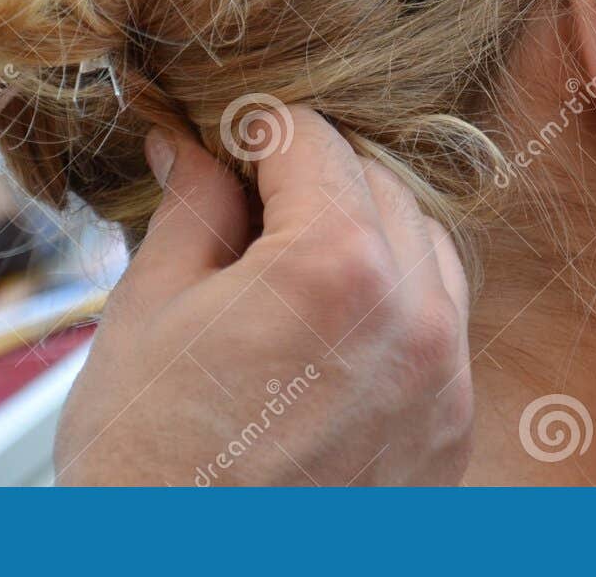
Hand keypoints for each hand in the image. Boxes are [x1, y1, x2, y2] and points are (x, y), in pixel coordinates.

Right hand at [53, 106, 472, 485]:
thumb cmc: (146, 469)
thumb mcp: (149, 311)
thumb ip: (191, 209)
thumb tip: (189, 149)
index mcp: (336, 268)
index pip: (310, 140)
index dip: (254, 127)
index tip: (222, 135)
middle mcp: (413, 318)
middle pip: (378, 183)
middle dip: (312, 174)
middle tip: (244, 193)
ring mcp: (442, 380)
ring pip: (426, 247)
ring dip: (367, 229)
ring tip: (289, 255)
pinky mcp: (449, 432)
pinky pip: (442, 325)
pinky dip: (397, 299)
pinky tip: (331, 322)